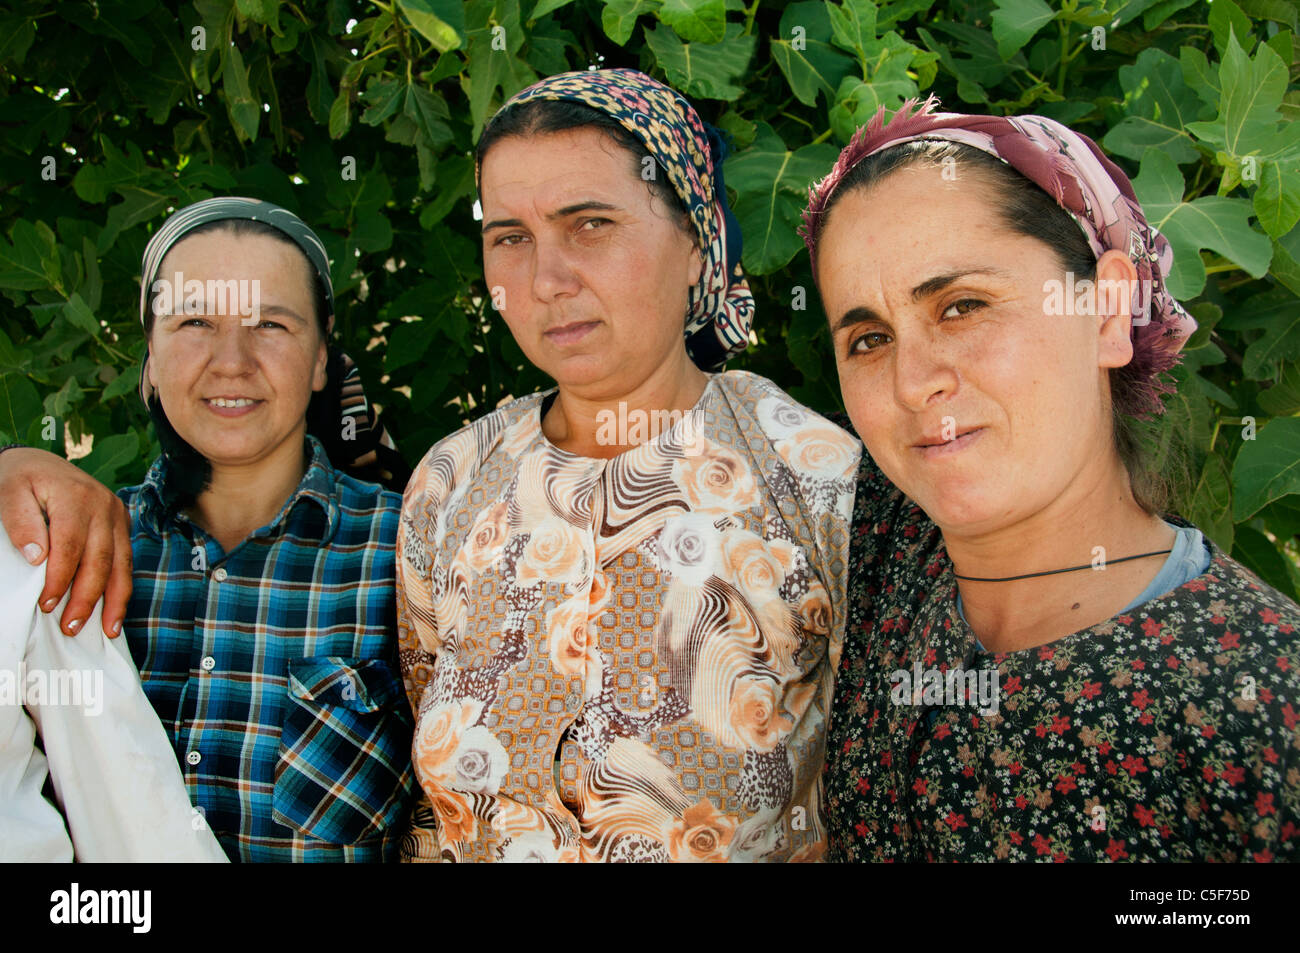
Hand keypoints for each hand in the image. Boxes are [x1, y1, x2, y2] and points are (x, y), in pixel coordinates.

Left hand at [0, 447, 131, 636]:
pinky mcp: (121, 524)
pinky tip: (115, 611)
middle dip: (87, 597)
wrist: (39, 462)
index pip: (71, 546)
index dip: (60, 578)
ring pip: (121, 564)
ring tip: (106, 629)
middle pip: (101, 559)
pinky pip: (126, 561)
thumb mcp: (9, 493)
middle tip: (71, 625)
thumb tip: (36, 557)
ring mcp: (117, 515)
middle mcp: (104, 506)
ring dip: (113, 600)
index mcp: (76, 496)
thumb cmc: (20, 480)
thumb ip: (21, 522)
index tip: (45, 604)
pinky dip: (121, 588)